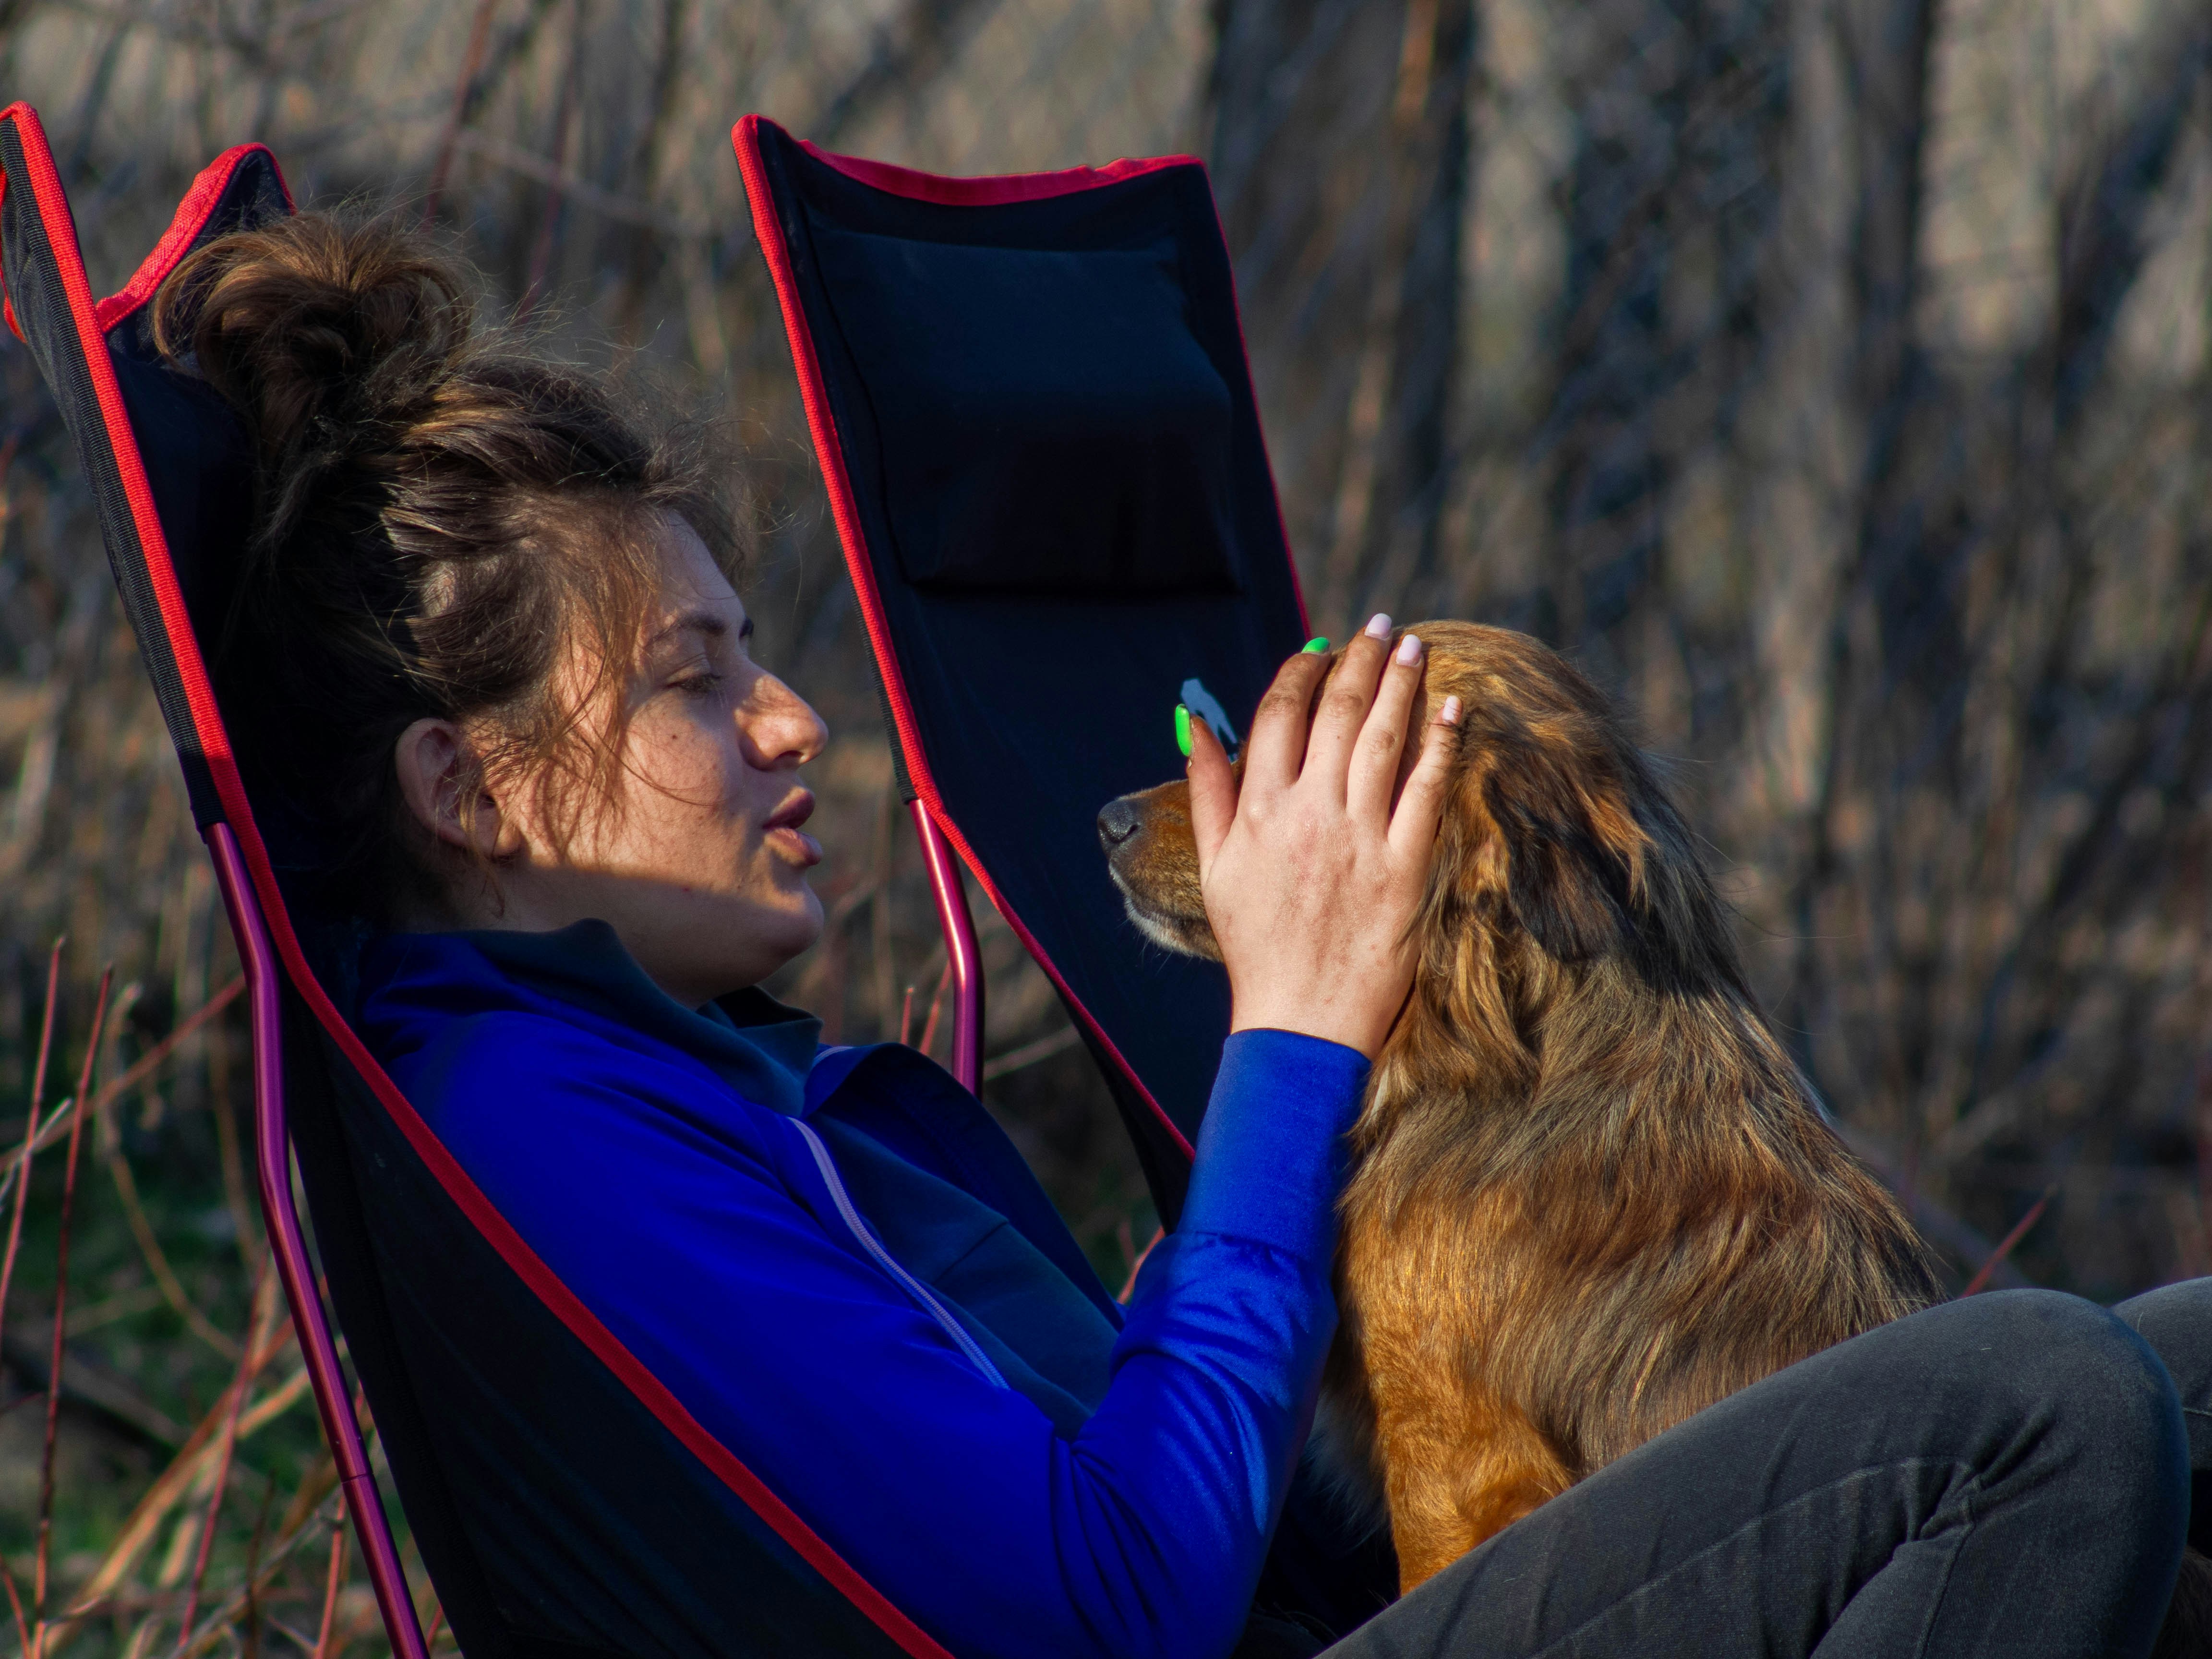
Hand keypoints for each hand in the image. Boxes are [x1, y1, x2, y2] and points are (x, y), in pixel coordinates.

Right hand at [1187, 615, 1460, 1058]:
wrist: (1300, 1019)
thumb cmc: (1254, 943)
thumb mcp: (1214, 866)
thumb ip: (1206, 790)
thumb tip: (1195, 724)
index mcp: (1259, 811)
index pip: (1279, 716)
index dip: (1302, 672)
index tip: (1322, 647)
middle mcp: (1308, 815)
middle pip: (1337, 715)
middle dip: (1361, 661)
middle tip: (1382, 627)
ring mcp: (1359, 839)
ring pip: (1382, 741)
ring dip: (1401, 686)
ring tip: (1414, 648)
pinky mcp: (1404, 868)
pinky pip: (1426, 792)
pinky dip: (1440, 745)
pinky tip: (1452, 709)